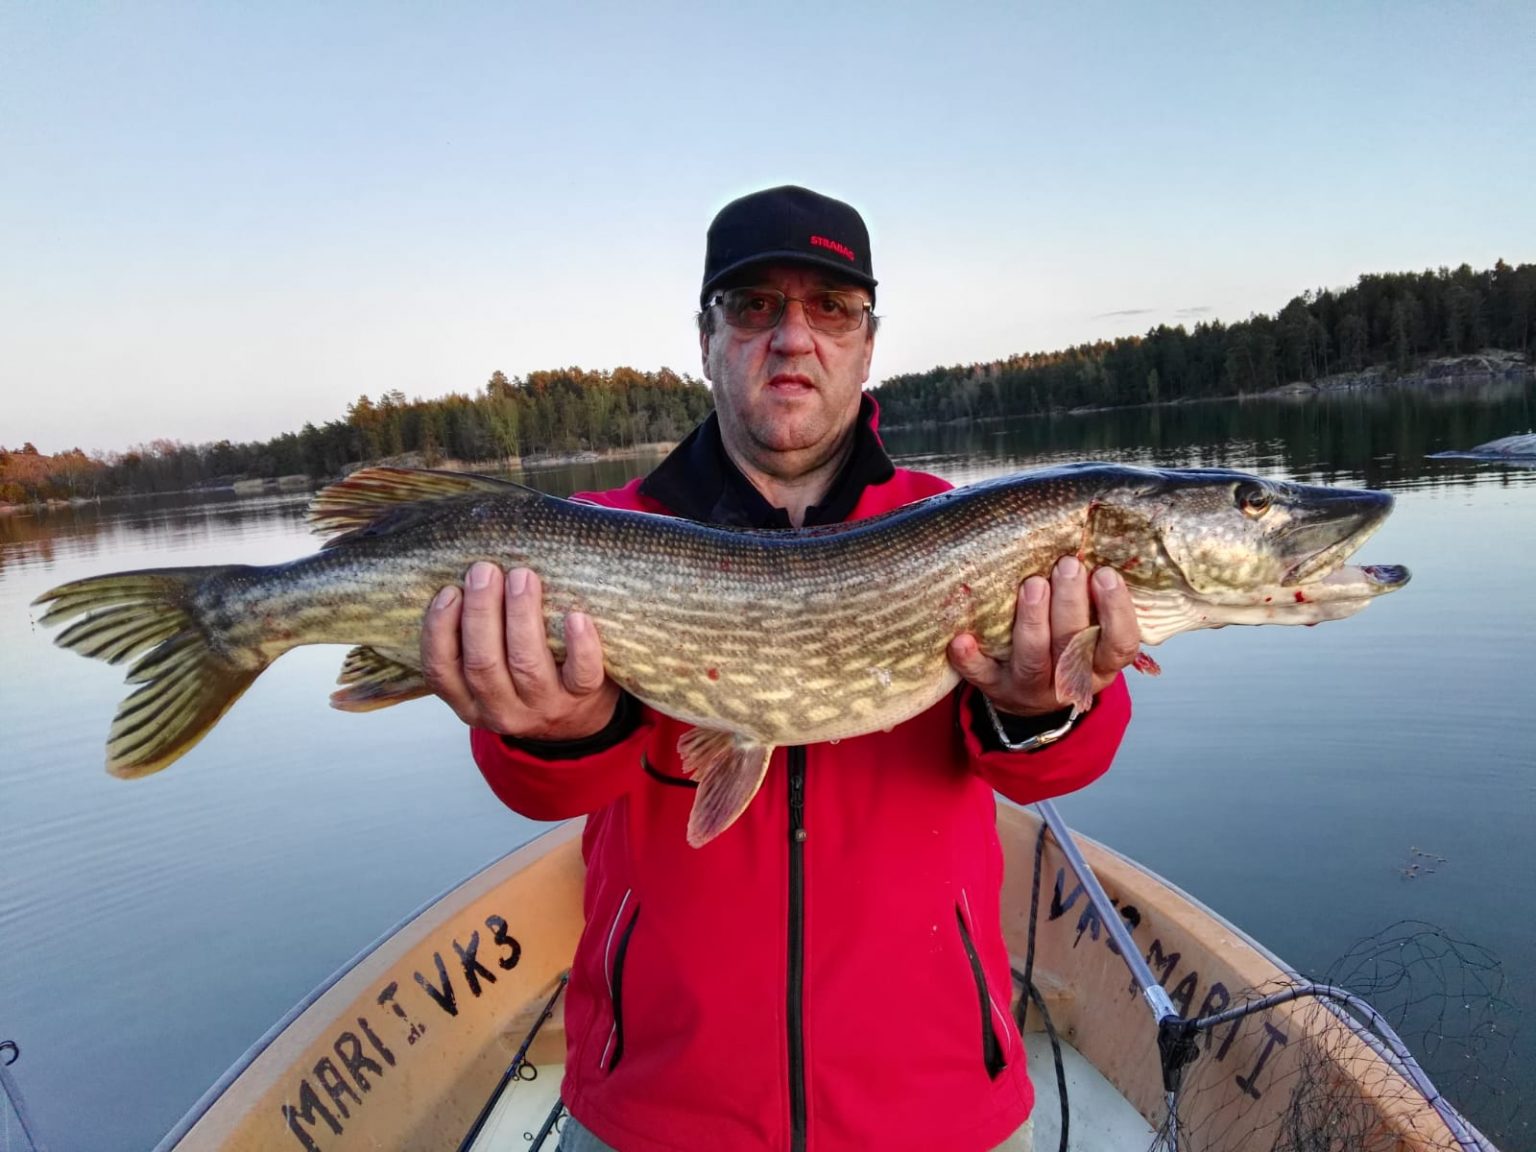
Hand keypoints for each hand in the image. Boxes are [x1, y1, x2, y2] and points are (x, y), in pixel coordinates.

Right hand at [421, 562, 619, 739]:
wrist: (579, 717)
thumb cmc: (526, 678)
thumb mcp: (489, 672)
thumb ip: (472, 641)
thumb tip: (465, 579)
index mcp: (469, 702)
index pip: (441, 671)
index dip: (440, 630)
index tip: (450, 591)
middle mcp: (502, 710)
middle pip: (483, 664)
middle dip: (481, 612)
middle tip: (485, 571)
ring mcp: (543, 706)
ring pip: (526, 663)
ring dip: (522, 615)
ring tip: (522, 576)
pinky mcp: (581, 698)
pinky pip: (581, 674)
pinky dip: (579, 645)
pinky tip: (575, 616)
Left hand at [947, 555, 1140, 716]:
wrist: (1030, 694)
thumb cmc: (1065, 647)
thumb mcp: (1092, 631)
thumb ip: (1094, 600)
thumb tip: (1091, 544)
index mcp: (1100, 665)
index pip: (1119, 644)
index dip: (1116, 611)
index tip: (1104, 573)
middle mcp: (1068, 680)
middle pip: (1074, 646)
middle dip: (1070, 603)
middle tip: (1067, 565)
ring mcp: (1029, 687)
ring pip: (1033, 659)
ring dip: (1032, 621)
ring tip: (1032, 585)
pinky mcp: (995, 687)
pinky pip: (981, 676)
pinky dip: (970, 659)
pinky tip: (962, 639)